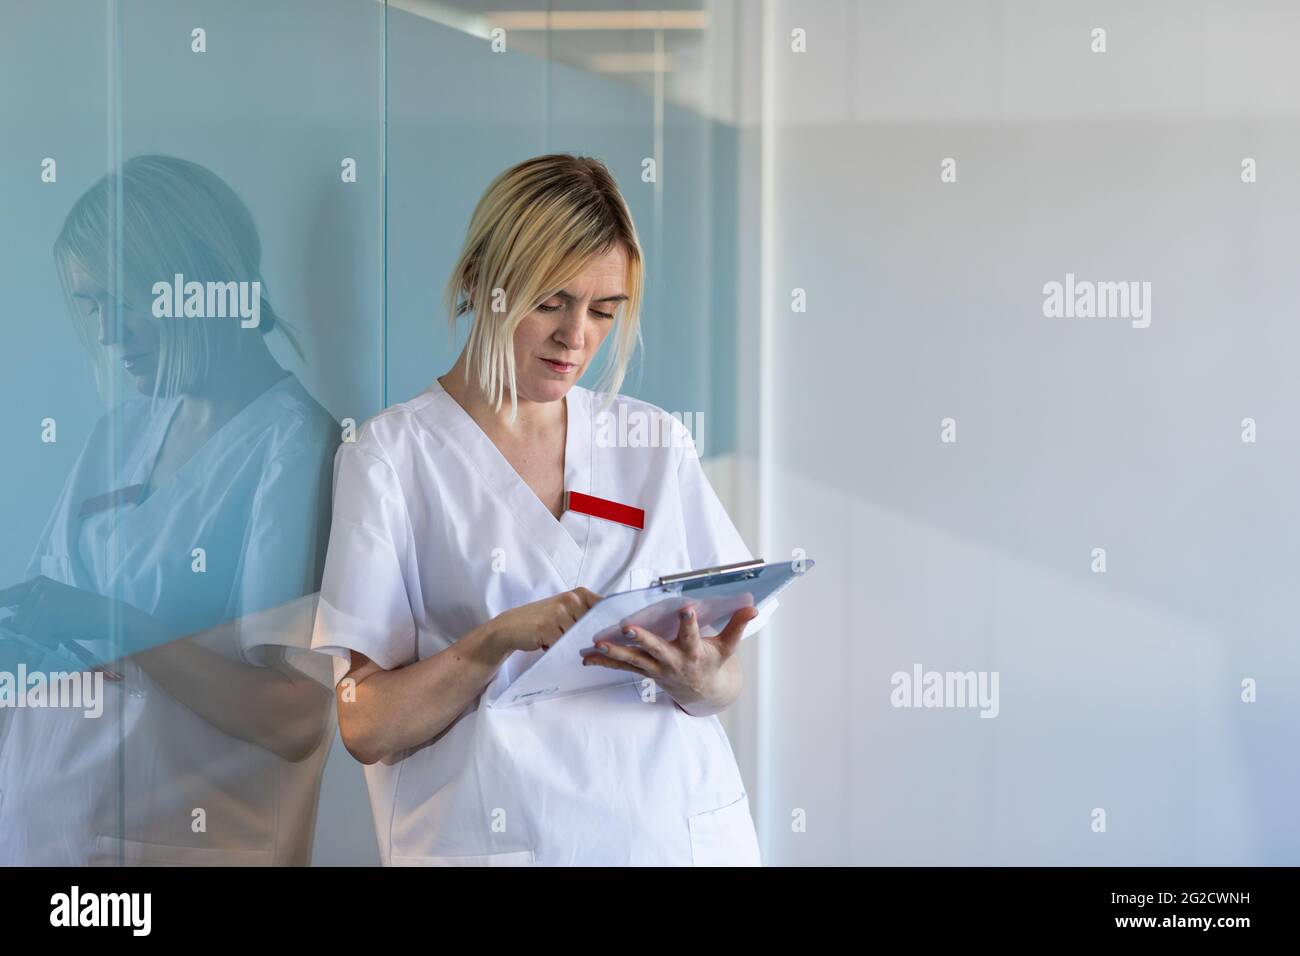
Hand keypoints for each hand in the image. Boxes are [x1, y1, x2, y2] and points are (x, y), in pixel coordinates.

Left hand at [0, 575, 165, 653]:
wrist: (108, 616)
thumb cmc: (82, 615)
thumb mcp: (53, 607)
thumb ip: (31, 612)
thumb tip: (6, 624)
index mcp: (37, 584)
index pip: (4, 597)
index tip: (3, 622)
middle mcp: (37, 588)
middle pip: (16, 621)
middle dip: (31, 632)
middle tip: (53, 632)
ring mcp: (42, 599)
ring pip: (26, 631)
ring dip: (41, 638)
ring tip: (60, 632)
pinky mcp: (49, 612)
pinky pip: (37, 636)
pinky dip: (49, 641)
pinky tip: (63, 634)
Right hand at [487, 587, 601, 654]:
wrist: (512, 626)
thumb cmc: (543, 620)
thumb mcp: (566, 611)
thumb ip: (586, 615)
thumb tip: (611, 631)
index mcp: (578, 594)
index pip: (604, 609)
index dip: (607, 624)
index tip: (608, 634)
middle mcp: (570, 600)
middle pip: (593, 628)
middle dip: (586, 638)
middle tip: (570, 640)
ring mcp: (558, 613)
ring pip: (578, 638)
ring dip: (570, 645)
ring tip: (555, 638)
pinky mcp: (547, 627)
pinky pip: (563, 646)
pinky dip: (557, 649)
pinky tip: (546, 643)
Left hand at [583, 602, 757, 713]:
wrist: (702, 693)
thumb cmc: (713, 663)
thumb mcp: (727, 647)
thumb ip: (737, 625)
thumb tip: (753, 607)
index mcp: (694, 653)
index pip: (692, 636)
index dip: (690, 623)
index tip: (686, 609)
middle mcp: (673, 662)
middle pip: (656, 649)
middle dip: (642, 639)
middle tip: (628, 628)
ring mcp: (656, 669)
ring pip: (633, 660)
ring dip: (614, 653)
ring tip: (597, 645)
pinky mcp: (645, 672)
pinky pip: (622, 668)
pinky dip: (604, 663)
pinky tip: (586, 658)